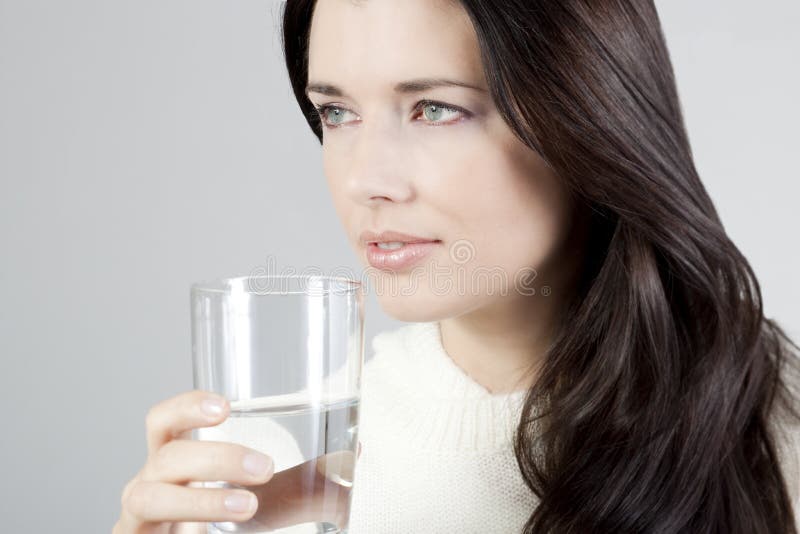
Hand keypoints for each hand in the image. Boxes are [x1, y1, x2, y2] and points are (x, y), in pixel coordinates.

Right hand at [113, 390, 362, 533]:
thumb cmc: (220, 524)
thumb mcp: (266, 500)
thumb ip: (304, 479)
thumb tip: (354, 455)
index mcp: (174, 459)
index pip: (164, 420)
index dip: (186, 406)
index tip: (226, 406)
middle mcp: (149, 483)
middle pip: (167, 456)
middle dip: (216, 458)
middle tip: (265, 467)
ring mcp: (138, 518)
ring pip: (150, 497)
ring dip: (200, 499)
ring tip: (246, 506)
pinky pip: (141, 533)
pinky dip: (180, 529)